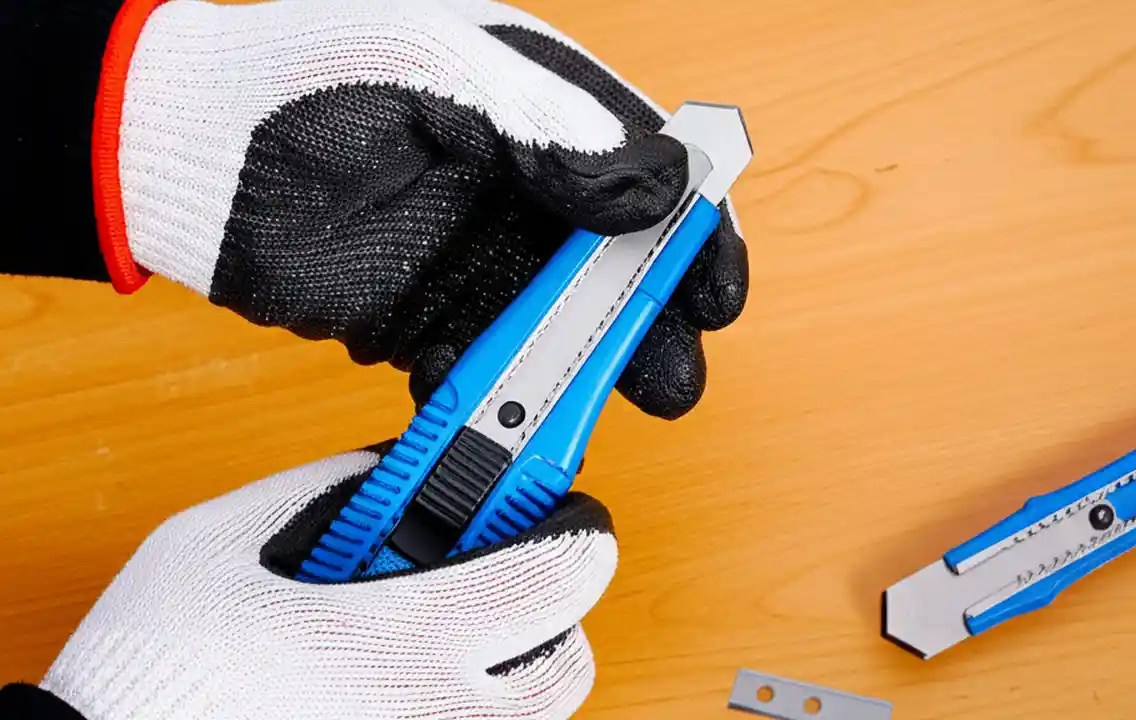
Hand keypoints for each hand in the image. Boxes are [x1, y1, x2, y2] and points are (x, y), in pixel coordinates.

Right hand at [38, 449, 617, 718]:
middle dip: (554, 602)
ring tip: (450, 615)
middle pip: (566, 659)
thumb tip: (392, 466)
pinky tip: (412, 668)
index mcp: (404, 637)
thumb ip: (333, 488)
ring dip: (514, 656)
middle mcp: (433, 710)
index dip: (577, 522)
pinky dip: (471, 699)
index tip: (560, 493)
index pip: (560, 574)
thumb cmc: (158, 665)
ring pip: (529, 713)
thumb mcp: (232, 537)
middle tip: (507, 559)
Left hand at [99, 0, 748, 418]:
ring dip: (588, 371)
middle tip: (675, 370)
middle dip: (655, 320)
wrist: (191, 158)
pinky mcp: (428, 319)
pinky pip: (484, 367)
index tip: (717, 288)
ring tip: (602, 404)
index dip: (695, 233)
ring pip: (562, 327)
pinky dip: (499, 394)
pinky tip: (499, 406)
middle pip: (621, 264)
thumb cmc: (302, 82)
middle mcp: (522, 189)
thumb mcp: (434, 74)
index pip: (652, 173)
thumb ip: (545, 127)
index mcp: (541, 109)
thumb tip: (658, 183)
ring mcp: (477, 259)